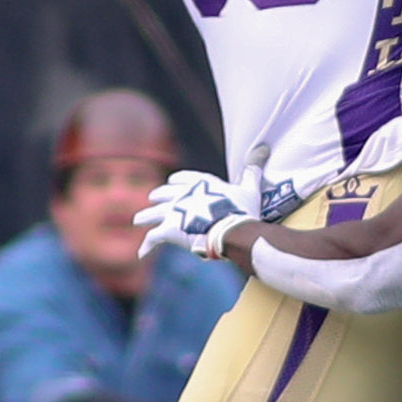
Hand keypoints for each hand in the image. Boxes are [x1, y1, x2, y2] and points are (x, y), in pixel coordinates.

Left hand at [134, 167, 262, 258]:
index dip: (177, 182)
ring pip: (152, 214)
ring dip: (145, 217)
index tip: (171, 183)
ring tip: (138, 220)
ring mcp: (172, 212)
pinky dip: (147, 246)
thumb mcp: (249, 188)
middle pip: (163, 194)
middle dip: (158, 197)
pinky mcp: (168, 230)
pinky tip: (142, 253)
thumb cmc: (242, 210)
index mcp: (200, 183)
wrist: (231, 230)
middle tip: (152, 199)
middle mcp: (182, 194)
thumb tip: (263, 148)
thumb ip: (252, 170)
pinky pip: (152, 238)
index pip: (183, 178)